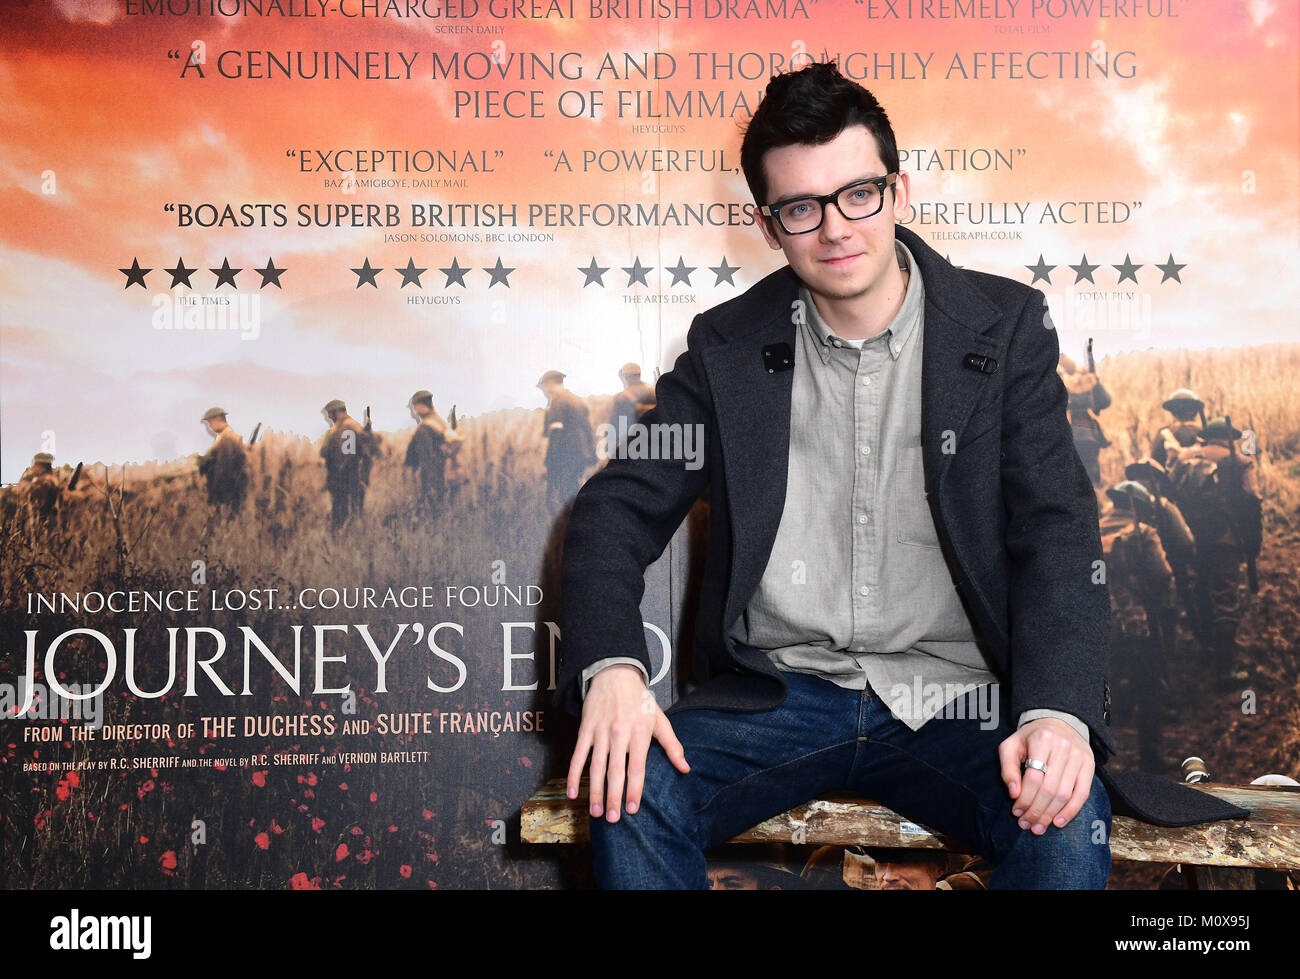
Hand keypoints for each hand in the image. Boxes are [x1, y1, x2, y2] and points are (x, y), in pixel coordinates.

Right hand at [565, 664, 688, 822]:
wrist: (615, 673)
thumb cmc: (639, 700)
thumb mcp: (660, 719)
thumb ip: (672, 745)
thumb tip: (685, 768)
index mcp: (640, 733)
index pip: (637, 768)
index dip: (634, 790)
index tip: (632, 809)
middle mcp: (620, 734)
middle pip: (615, 771)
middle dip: (613, 796)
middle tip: (612, 818)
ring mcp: (600, 732)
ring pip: (595, 767)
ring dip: (594, 791)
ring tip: (595, 811)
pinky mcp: (586, 729)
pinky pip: (578, 755)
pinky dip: (573, 774)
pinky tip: (572, 792)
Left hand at [997, 717, 1093, 834]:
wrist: (1058, 721)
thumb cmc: (1031, 737)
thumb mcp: (1012, 745)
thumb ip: (1008, 768)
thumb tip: (1014, 794)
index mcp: (1042, 739)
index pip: (1033, 778)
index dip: (1024, 799)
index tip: (1016, 812)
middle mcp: (1063, 747)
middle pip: (1050, 789)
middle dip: (1036, 811)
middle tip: (1026, 824)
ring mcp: (1079, 756)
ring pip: (1065, 794)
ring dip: (1051, 814)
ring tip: (1038, 827)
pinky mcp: (1089, 765)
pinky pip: (1082, 794)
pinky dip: (1071, 811)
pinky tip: (1058, 822)